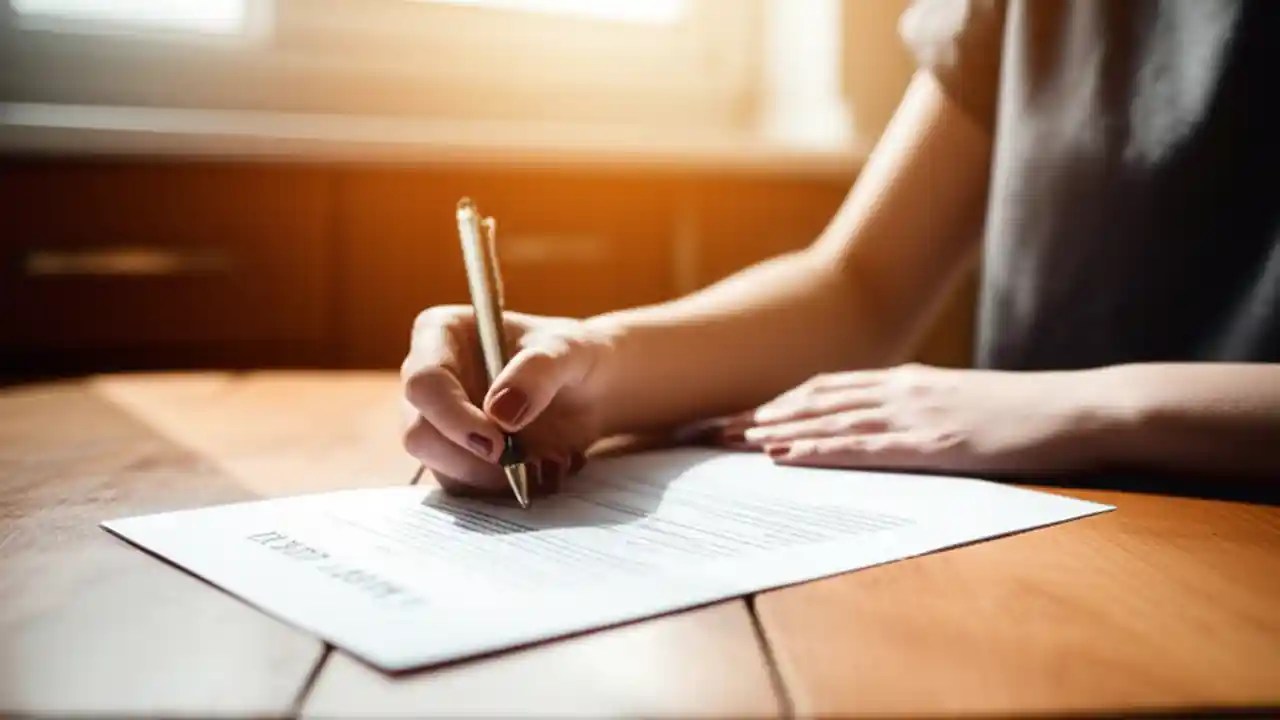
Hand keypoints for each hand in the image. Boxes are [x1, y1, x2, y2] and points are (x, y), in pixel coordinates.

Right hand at [401, 306, 613, 494]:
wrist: (595, 388)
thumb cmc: (576, 355)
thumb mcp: (569, 352)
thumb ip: (537, 372)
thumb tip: (499, 414)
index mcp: (442, 333)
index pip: (424, 383)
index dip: (454, 418)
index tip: (497, 442)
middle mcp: (430, 378)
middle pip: (419, 432)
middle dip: (470, 459)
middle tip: (523, 464)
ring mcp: (439, 419)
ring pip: (438, 465)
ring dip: (490, 478)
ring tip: (544, 465)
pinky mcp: (455, 453)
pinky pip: (461, 483)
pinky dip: (499, 488)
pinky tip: (539, 473)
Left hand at [741, 364, 1110, 474]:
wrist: (1078, 409)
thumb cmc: (1024, 413)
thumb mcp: (961, 403)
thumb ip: (918, 410)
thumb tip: (881, 427)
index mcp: (908, 380)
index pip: (826, 387)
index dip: (779, 399)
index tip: (739, 413)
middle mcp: (902, 389)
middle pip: (813, 398)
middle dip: (758, 412)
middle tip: (711, 426)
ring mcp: (916, 414)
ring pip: (828, 418)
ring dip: (775, 428)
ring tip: (730, 439)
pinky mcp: (935, 444)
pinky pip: (863, 446)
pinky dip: (818, 449)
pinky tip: (787, 455)